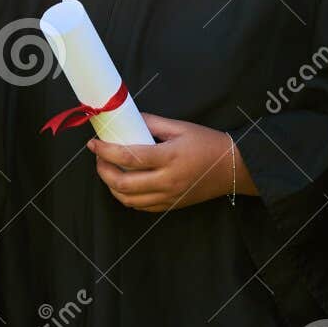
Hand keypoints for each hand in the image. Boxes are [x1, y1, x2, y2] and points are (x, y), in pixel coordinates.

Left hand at [86, 115, 256, 211]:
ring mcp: (169, 196)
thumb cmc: (208, 143)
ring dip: (111, 186)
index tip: (94, 144)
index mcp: (169, 157)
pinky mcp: (171, 205)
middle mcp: (167, 181)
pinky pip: (141, 207)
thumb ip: (152, 123)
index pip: (129, 157)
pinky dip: (127, 197)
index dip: (106, 151)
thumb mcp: (181, 127)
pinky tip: (124, 184)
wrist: (234, 168)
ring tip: (108, 170)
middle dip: (103, 171)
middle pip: (123, 184)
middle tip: (98, 158)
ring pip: (128, 200)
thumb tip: (128, 119)